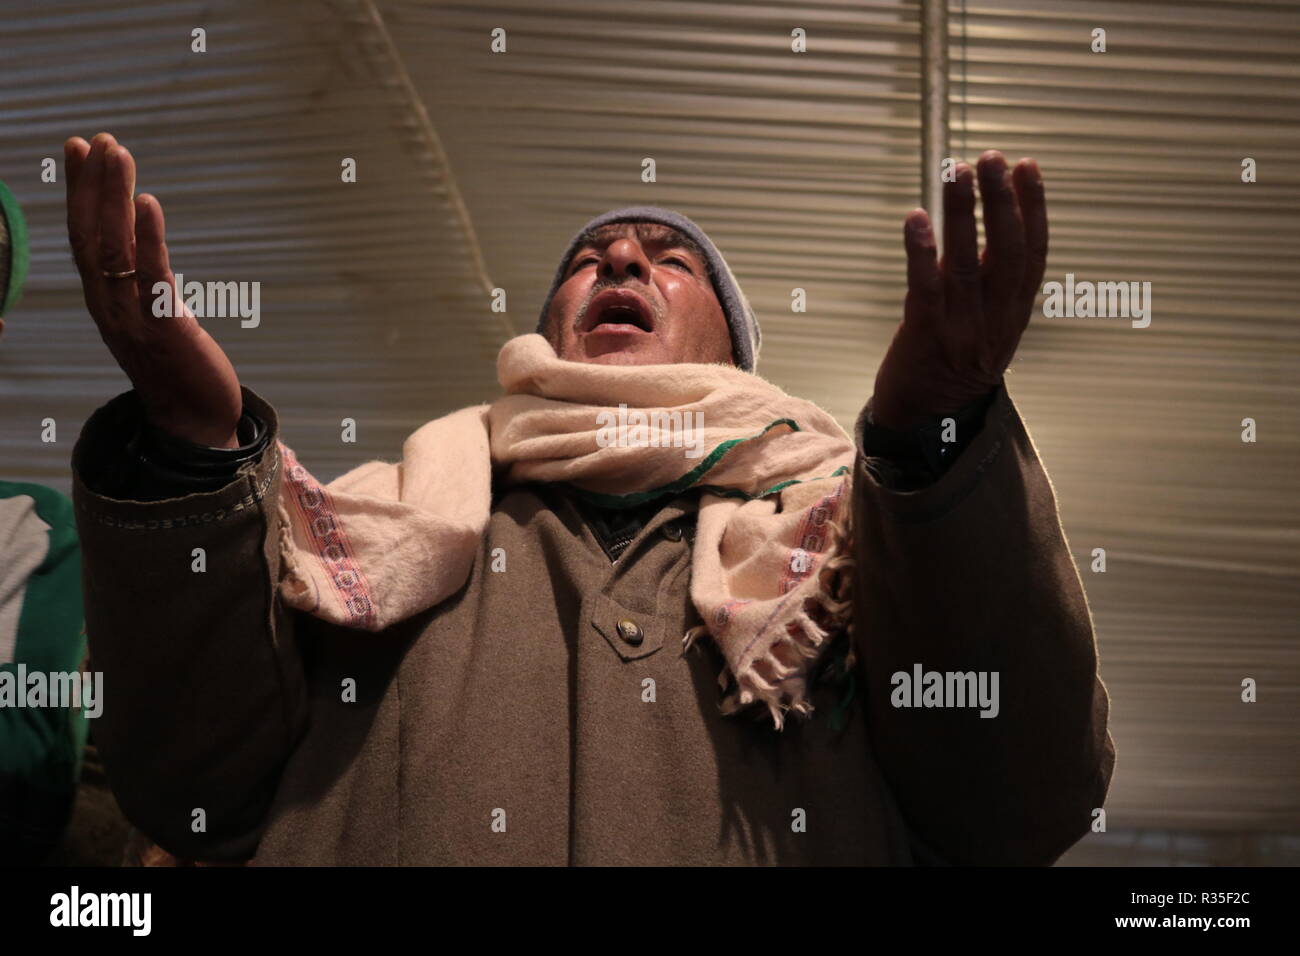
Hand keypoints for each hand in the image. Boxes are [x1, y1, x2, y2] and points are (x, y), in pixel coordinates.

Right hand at [65, 132, 242, 447]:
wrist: (194, 422)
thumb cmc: (175, 366)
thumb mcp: (150, 316)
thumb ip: (140, 282)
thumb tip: (140, 243)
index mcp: (104, 300)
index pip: (82, 236)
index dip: (78, 191)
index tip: (78, 147)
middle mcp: (109, 306)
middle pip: (91, 235)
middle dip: (92, 183)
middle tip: (97, 139)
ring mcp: (134, 318)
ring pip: (114, 249)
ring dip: (115, 198)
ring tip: (117, 155)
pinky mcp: (166, 330)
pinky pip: (152, 278)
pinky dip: (148, 238)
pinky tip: (148, 204)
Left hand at [871, 150, 1047, 430]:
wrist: (927, 422)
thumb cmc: (952, 364)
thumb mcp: (988, 324)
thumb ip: (991, 280)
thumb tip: (990, 221)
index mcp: (1013, 313)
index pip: (1033, 254)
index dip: (1034, 208)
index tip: (1028, 167)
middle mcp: (994, 320)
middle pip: (1006, 253)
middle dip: (1002, 201)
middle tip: (993, 158)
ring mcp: (960, 329)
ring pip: (967, 263)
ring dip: (963, 213)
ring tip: (958, 171)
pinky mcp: (924, 336)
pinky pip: (925, 288)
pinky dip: (921, 251)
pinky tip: (917, 218)